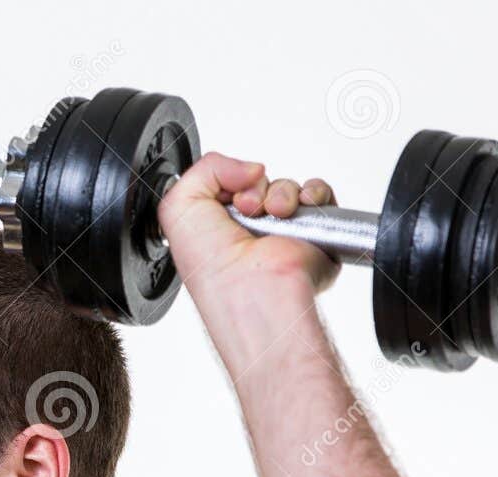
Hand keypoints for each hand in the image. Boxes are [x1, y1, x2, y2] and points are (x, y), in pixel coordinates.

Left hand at [157, 152, 340, 299]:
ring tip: (273, 213)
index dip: (227, 181)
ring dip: (281, 191)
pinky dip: (312, 193)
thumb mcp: (178, 207)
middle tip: (247, 208)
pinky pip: (319, 196)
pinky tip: (296, 210)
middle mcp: (249, 233)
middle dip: (254, 186)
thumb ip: (203, 169)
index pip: (227, 185)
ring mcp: (283, 233)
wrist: (253, 288)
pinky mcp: (314, 235)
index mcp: (217, 229)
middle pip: (259, 182)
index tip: (228, 196)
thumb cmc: (212, 268)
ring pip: (288, 186)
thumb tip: (249, 168)